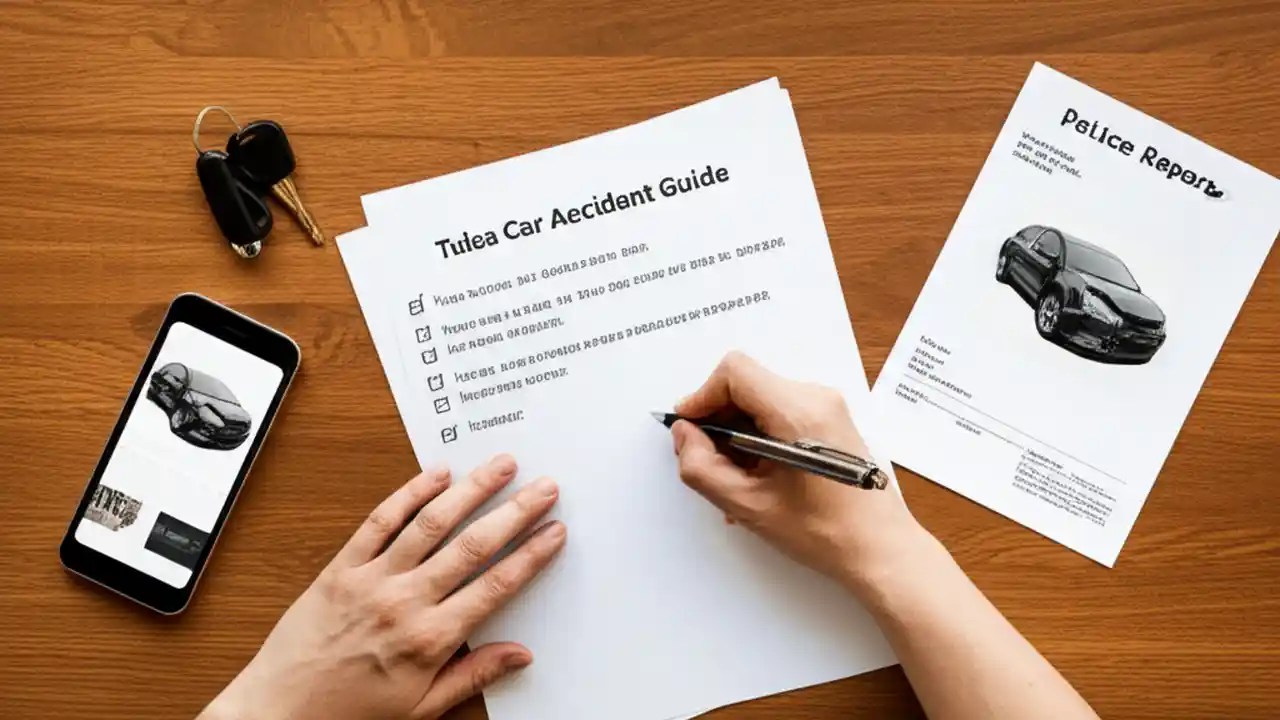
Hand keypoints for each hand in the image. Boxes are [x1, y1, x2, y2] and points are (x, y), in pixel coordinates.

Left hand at [200, 455, 565, 719]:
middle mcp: (404, 603)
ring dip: (471, 490)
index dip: (531, 554)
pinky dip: (410, 493)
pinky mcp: (342, 567)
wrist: (279, 711)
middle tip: (543, 487)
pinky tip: (436, 475)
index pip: (496, 586)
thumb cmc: (348, 713)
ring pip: (432, 523)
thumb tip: (519, 655)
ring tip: (500, 466)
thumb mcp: (421, 707)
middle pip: (473, 546)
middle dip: (514, 512)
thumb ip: (473, 675)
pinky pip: (380, 521)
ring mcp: (372, 580)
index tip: (553, 532)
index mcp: (429, 640)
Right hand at [671, 352, 923, 592]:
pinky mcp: (830, 418)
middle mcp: (816, 398)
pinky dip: (758, 436)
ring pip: (760, 399)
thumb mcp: (749, 506)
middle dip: (719, 420)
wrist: (880, 548)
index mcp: (799, 413)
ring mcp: (827, 406)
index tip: (689, 428)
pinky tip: (758, 477)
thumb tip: (684, 434)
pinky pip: (779, 412)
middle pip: (746, 384)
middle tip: (710, 463)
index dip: (702, 397)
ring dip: (737, 433)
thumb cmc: (825, 533)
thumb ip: (702, 467)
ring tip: (737, 480)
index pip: (735, 372)